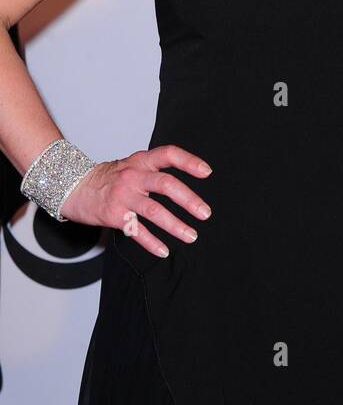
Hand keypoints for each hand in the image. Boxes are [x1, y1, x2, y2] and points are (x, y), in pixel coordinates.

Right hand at [59, 145, 211, 257]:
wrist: (73, 186)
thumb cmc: (108, 177)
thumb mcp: (132, 164)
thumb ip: (154, 169)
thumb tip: (185, 182)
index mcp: (141, 161)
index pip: (168, 154)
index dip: (189, 161)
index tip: (207, 172)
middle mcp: (133, 176)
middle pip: (165, 184)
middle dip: (189, 199)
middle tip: (205, 213)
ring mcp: (123, 195)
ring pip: (154, 210)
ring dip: (175, 225)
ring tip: (191, 236)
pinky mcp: (113, 215)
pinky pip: (136, 231)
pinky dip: (151, 243)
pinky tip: (164, 250)